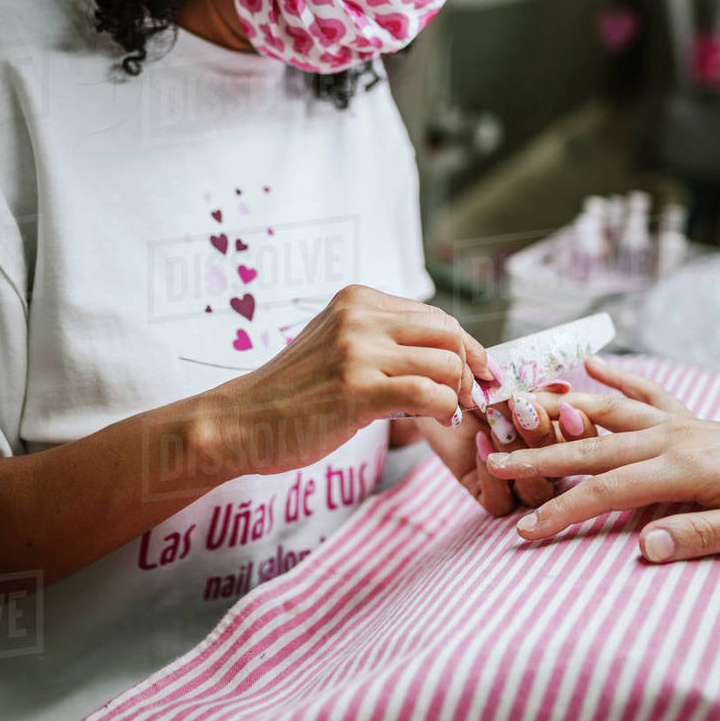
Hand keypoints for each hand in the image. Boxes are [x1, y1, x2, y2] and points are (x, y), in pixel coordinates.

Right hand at [196, 283, 492, 476]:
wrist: (241, 421)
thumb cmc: (293, 393)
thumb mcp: (336, 344)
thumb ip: (382, 338)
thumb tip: (445, 351)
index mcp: (357, 299)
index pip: (435, 314)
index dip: (465, 345)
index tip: (478, 371)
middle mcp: (359, 317)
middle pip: (448, 333)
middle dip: (470, 366)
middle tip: (472, 395)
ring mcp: (357, 352)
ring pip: (445, 363)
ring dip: (457, 392)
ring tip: (449, 411)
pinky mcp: (357, 391)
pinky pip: (428, 394)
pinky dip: (443, 409)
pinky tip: (434, 419)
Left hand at [417, 379, 598, 515]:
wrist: (438, 394)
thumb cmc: (477, 384)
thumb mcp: (506, 380)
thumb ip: (535, 385)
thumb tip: (562, 387)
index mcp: (561, 436)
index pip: (584, 441)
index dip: (579, 427)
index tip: (564, 405)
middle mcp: (547, 466)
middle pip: (563, 468)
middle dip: (543, 435)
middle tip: (523, 407)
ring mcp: (520, 485)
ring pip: (536, 492)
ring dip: (518, 456)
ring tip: (496, 425)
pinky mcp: (490, 497)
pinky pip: (500, 502)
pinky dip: (491, 476)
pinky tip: (480, 444)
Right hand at [485, 355, 719, 561]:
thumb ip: (700, 536)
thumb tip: (643, 545)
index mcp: (682, 469)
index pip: (607, 493)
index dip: (563, 512)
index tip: (524, 530)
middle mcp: (672, 437)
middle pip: (592, 447)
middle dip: (539, 455)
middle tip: (494, 458)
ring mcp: (680, 422)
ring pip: (608, 412)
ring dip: (562, 412)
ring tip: (520, 407)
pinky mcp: (692, 418)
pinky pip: (649, 392)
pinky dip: (620, 379)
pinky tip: (594, 367)